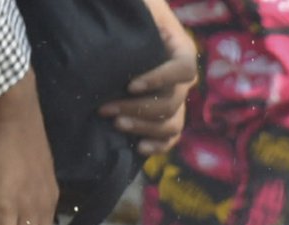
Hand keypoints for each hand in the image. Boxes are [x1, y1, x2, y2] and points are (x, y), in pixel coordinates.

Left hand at [104, 0, 196, 150]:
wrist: (125, 32)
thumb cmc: (132, 14)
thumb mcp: (142, 5)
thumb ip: (145, 8)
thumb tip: (131, 16)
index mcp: (183, 50)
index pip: (183, 69)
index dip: (160, 80)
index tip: (131, 85)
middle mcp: (183, 79)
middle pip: (171, 101)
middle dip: (138, 108)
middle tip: (106, 109)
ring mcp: (176, 99)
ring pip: (171, 123)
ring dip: (144, 127)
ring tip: (117, 124)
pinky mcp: (165, 115)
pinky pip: (170, 136)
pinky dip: (158, 145)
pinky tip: (139, 147)